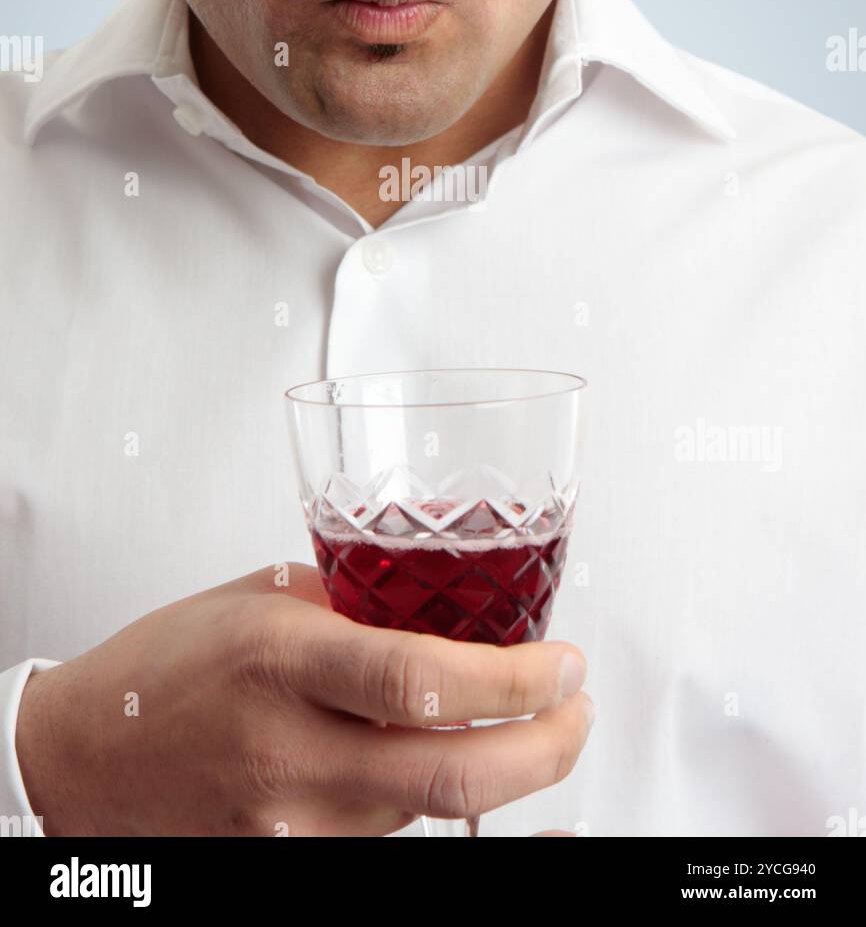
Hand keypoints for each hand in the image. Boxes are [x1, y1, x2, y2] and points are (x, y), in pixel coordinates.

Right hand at [16, 562, 593, 835]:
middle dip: (546, 749)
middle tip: (577, 711)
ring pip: (430, 807)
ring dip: (501, 769)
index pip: (424, 683)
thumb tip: (452, 610)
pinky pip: (391, 830)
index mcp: (282, 661)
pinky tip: (456, 759)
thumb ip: (359, 607)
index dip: (516, 679)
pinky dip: (438, 795)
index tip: (562, 661)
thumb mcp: (266, 597)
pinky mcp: (294, 859)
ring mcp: (293, 821)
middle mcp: (291, 752)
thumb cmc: (171, 664)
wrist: (89, 755)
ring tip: (525, 722)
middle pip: (454, 777)